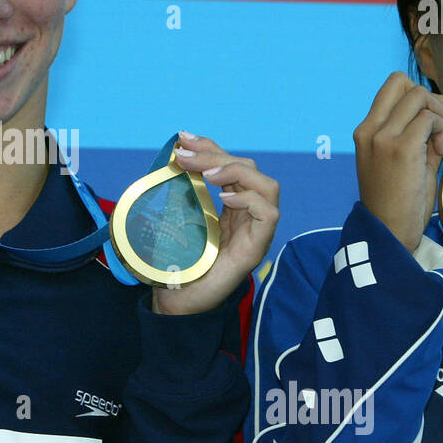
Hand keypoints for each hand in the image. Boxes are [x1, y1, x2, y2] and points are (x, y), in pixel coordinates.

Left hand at [152, 132, 278, 315]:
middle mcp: (247, 215)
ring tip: (206, 173)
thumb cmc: (178, 264)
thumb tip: (172, 156)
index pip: (231, 164)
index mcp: (230, 206)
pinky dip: (250, 199)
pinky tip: (224, 198)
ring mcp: (255, 231)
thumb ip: (180, 193)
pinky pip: (269, 213)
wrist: (179, 303)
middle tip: (183, 156)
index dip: (210, 145)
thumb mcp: (176, 219)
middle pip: (248, 169)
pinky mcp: (256, 248)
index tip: (183, 138)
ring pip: (267, 186)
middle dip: (216, 154)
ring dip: (236, 171)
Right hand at [352, 72, 442, 251]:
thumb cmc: (398, 200)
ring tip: (439, 142)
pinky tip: (438, 151)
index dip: (422, 93)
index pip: (392, 87)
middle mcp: (369, 129)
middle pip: (402, 82)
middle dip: (431, 97)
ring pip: (418, 96)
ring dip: (438, 114)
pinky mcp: (399, 148)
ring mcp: (382, 137)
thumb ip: (422, 133)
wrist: (389, 230)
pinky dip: (441, 129)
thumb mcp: (407, 159)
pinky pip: (428, 119)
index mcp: (366, 130)